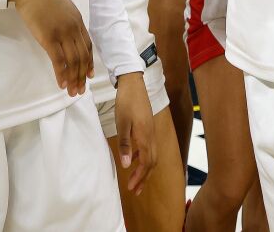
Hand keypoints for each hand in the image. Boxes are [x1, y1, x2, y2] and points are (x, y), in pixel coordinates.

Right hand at [8, 0, 93, 95]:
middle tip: (80, 90)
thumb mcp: (62, 6)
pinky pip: (58, 60)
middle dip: (82, 75)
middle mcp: (74, 28)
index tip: (89, 74)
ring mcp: (62, 33)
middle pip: (82, 56)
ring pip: (73, 61)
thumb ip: (67, 20)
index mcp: (78, 20)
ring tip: (72, 91)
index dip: (89, 62)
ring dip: (73, 79)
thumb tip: (66, 31)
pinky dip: (61, 74)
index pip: (88, 46)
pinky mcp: (49, 38)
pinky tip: (61, 83)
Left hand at [112, 73, 156, 191]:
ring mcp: (151, 131)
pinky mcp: (148, 127)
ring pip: (151, 155)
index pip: (146, 162)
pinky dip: (142, 157)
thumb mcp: (121, 123)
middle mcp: (151, 136)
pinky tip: (133, 159)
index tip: (132, 187)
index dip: (140, 176)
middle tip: (135, 189)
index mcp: (145, 136)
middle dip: (144, 177)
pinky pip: (148, 147)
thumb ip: (125, 144)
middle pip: (152, 162)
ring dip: (145, 169)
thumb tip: (126, 165)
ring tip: (136, 179)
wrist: (133, 83)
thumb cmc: (126, 102)